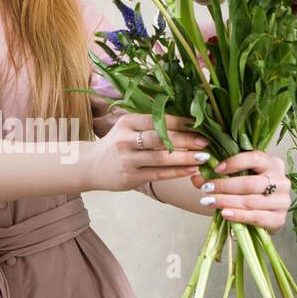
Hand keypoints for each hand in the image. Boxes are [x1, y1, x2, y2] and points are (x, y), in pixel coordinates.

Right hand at [83, 113, 211, 192]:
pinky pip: (158, 174)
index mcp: (127, 122)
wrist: (90, 166)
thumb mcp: (127, 128)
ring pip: (161, 158)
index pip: (158, 120)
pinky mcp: (130, 177)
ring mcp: (128, 159)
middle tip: (206, 142)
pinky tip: (191, 170)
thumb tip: (187, 122)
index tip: (200, 124)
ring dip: (186, 158)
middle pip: (161, 138)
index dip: (180, 122)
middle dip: (186, 140)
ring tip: (204, 157)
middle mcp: (126, 139)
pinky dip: (177, 172)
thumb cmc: (116, 145)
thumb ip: (150, 124)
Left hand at [192, 150, 290, 232]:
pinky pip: (256, 217)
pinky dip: (238, 215)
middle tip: (206, 188)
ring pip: (250, 201)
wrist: (263, 216)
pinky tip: (224, 213)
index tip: (215, 169)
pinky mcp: (278, 219)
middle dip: (225, 186)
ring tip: (209, 201)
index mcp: (273, 164)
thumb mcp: (237, 179)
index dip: (234, 162)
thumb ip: (219, 176)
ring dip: (226, 201)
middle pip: (250, 183)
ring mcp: (282, 201)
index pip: (255, 158)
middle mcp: (282, 181)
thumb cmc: (250, 192)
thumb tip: (196, 178)